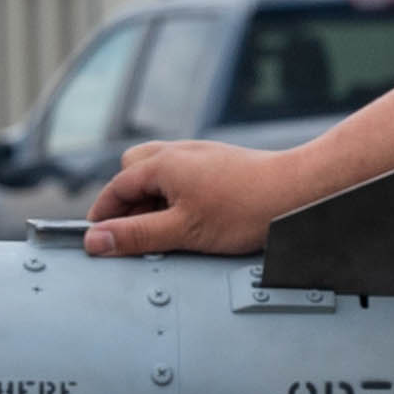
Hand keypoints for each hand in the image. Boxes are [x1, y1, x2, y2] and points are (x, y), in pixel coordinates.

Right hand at [83, 139, 299, 256]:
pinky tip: (194, 216)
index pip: (115, 188)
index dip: (102, 215)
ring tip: (167, 228)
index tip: (97, 239)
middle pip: (133, 172)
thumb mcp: (182, 231)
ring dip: (152, 198)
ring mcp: (200, 155)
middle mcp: (178, 152)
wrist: (297, 192)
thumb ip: (135, 236)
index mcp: (161, 164)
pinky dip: (176, 194)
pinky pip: (182, 174)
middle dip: (127, 202)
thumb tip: (96, 241)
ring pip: (158, 172)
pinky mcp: (219, 162)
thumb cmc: (245, 209)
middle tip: (136, 234)